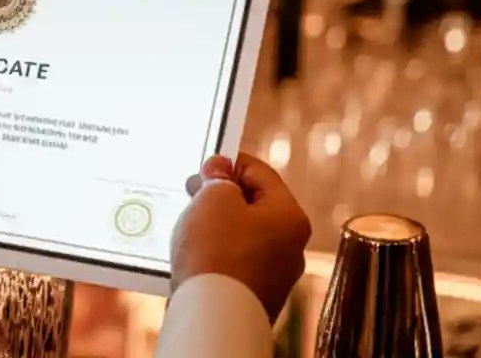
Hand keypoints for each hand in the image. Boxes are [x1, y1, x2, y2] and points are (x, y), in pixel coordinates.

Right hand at [171, 152, 310, 322]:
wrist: (213, 316)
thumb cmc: (217, 252)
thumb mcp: (214, 199)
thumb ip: (218, 178)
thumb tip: (220, 169)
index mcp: (290, 217)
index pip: (261, 174)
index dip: (230, 164)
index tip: (205, 165)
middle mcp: (291, 248)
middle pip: (254, 207)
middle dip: (220, 198)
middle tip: (191, 195)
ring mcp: (275, 276)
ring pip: (243, 237)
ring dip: (216, 227)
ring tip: (189, 227)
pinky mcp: (255, 296)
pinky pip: (235, 264)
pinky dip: (216, 255)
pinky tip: (195, 256)